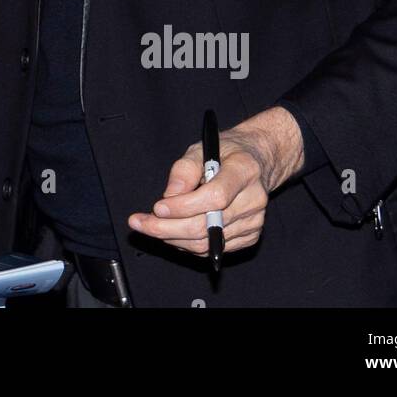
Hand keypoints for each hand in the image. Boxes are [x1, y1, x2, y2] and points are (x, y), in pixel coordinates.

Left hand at [128, 107, 303, 258]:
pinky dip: (188, 244)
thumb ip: (184, 169)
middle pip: (208, 225)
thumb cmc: (225, 152)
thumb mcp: (201, 148)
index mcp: (244, 171)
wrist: (256, 162)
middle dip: (168, 228)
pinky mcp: (250, 235)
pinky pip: (214, 248)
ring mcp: (254, 221)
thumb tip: (169, 197)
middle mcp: (253, 199)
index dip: (183, 206)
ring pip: (208, 242)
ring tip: (151, 227)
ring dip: (173, 238)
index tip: (157, 207)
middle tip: (140, 223)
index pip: (215, 197)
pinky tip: (172, 233)